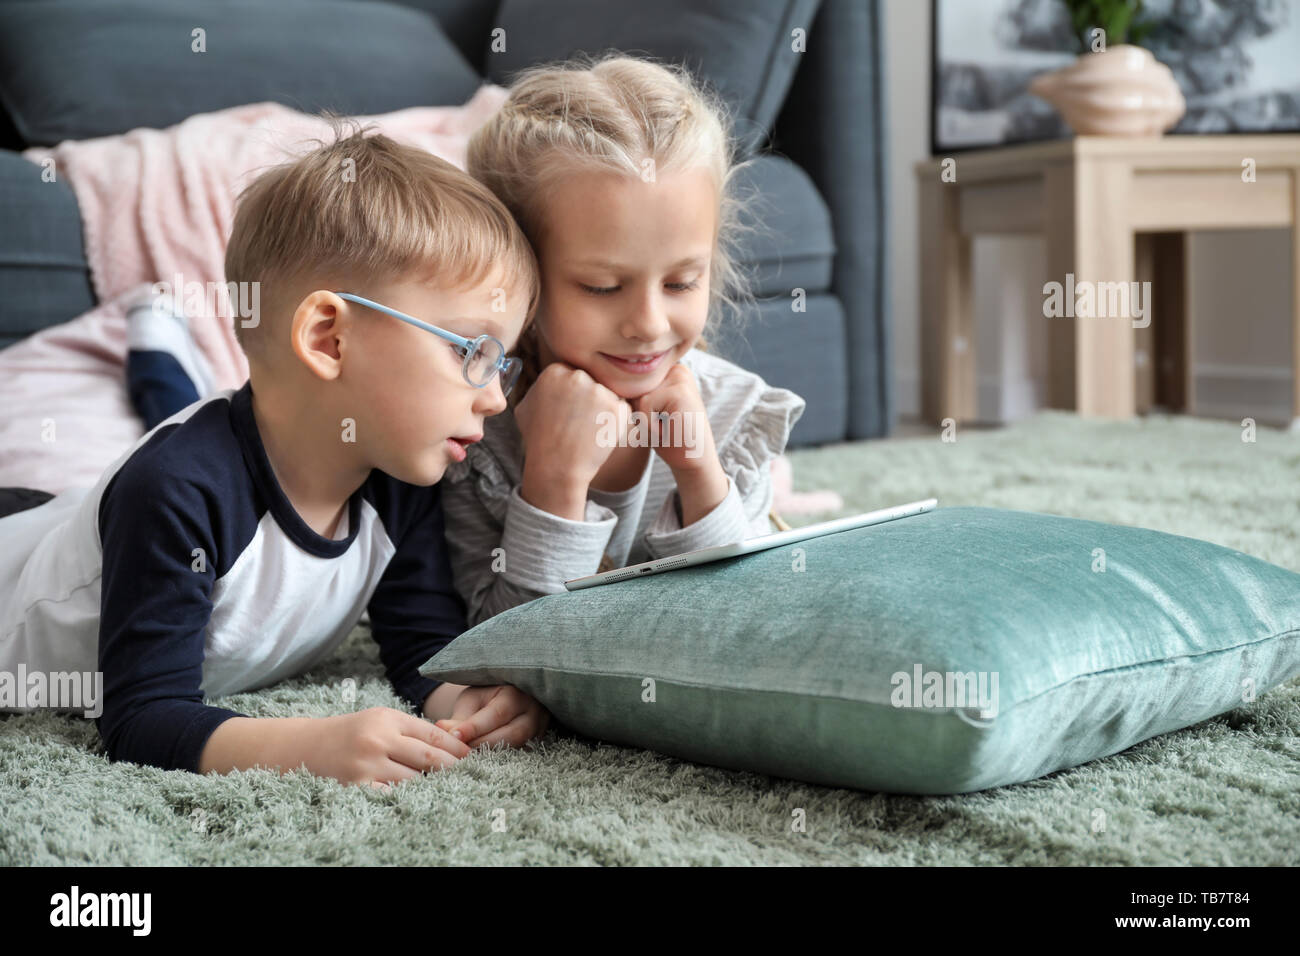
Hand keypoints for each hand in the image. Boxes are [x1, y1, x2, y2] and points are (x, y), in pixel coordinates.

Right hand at [303, 707, 471, 789]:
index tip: (471, 757)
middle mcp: (378, 739)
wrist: (305, 746)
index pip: (432, 733)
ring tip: (447, 788)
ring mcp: (366, 765)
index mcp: (387, 718)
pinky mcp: (356, 787)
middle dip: (451, 768)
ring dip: (431, 785)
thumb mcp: (380, 719)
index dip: (456, 747)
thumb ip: (411, 729)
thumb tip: (452, 745)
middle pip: (428, 757)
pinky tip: (420, 800)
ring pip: (413, 780)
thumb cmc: (350, 733)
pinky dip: (407, 799)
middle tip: (470, 774)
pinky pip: (391, 797)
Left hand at [433, 685, 550, 750]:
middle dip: (484, 745)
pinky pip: (524, 754)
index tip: (453, 736)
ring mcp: (540, 727)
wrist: (505, 698)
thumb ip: (460, 717)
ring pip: (520, 746)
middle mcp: (533, 709)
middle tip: (460, 752)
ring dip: (494, 755)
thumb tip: (442, 729)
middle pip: (513, 733)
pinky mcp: (539, 741)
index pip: (497, 713)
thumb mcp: (471, 700)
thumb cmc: (485, 697)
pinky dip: (504, 760)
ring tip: (470, 758)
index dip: (475, 727)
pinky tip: (486, 764)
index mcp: (515, 693)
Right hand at [514, 362, 631, 516]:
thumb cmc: (539, 440)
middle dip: (590, 400)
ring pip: (609, 395)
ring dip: (604, 410)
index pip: (574, 374)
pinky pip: (623, 410)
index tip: (567, 412)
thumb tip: (548, 380)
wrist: (556, 466)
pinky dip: (616, 423)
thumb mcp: (525, 407)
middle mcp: (577, 376)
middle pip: (593, 382)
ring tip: (587, 431)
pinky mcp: (617, 408)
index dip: (573, 395)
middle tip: (579, 424)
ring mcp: (599, 391)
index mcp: (554, 370)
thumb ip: (539, 387)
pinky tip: (599, 434)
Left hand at [634, 362, 717, 474]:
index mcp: (670, 372)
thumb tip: (614, 384)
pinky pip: (644, 404)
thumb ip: (635, 393)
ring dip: (644, 419)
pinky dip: (649, 424)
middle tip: (663, 426)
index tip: (659, 421)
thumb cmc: (668, 438)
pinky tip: (667, 430)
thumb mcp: (648, 411)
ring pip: (637, 396)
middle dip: (639, 413)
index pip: (633, 383)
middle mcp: (676, 369)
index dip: (636, 409)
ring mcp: (680, 377)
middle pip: (633, 387)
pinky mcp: (679, 390)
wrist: (693, 460)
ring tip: (665, 427)